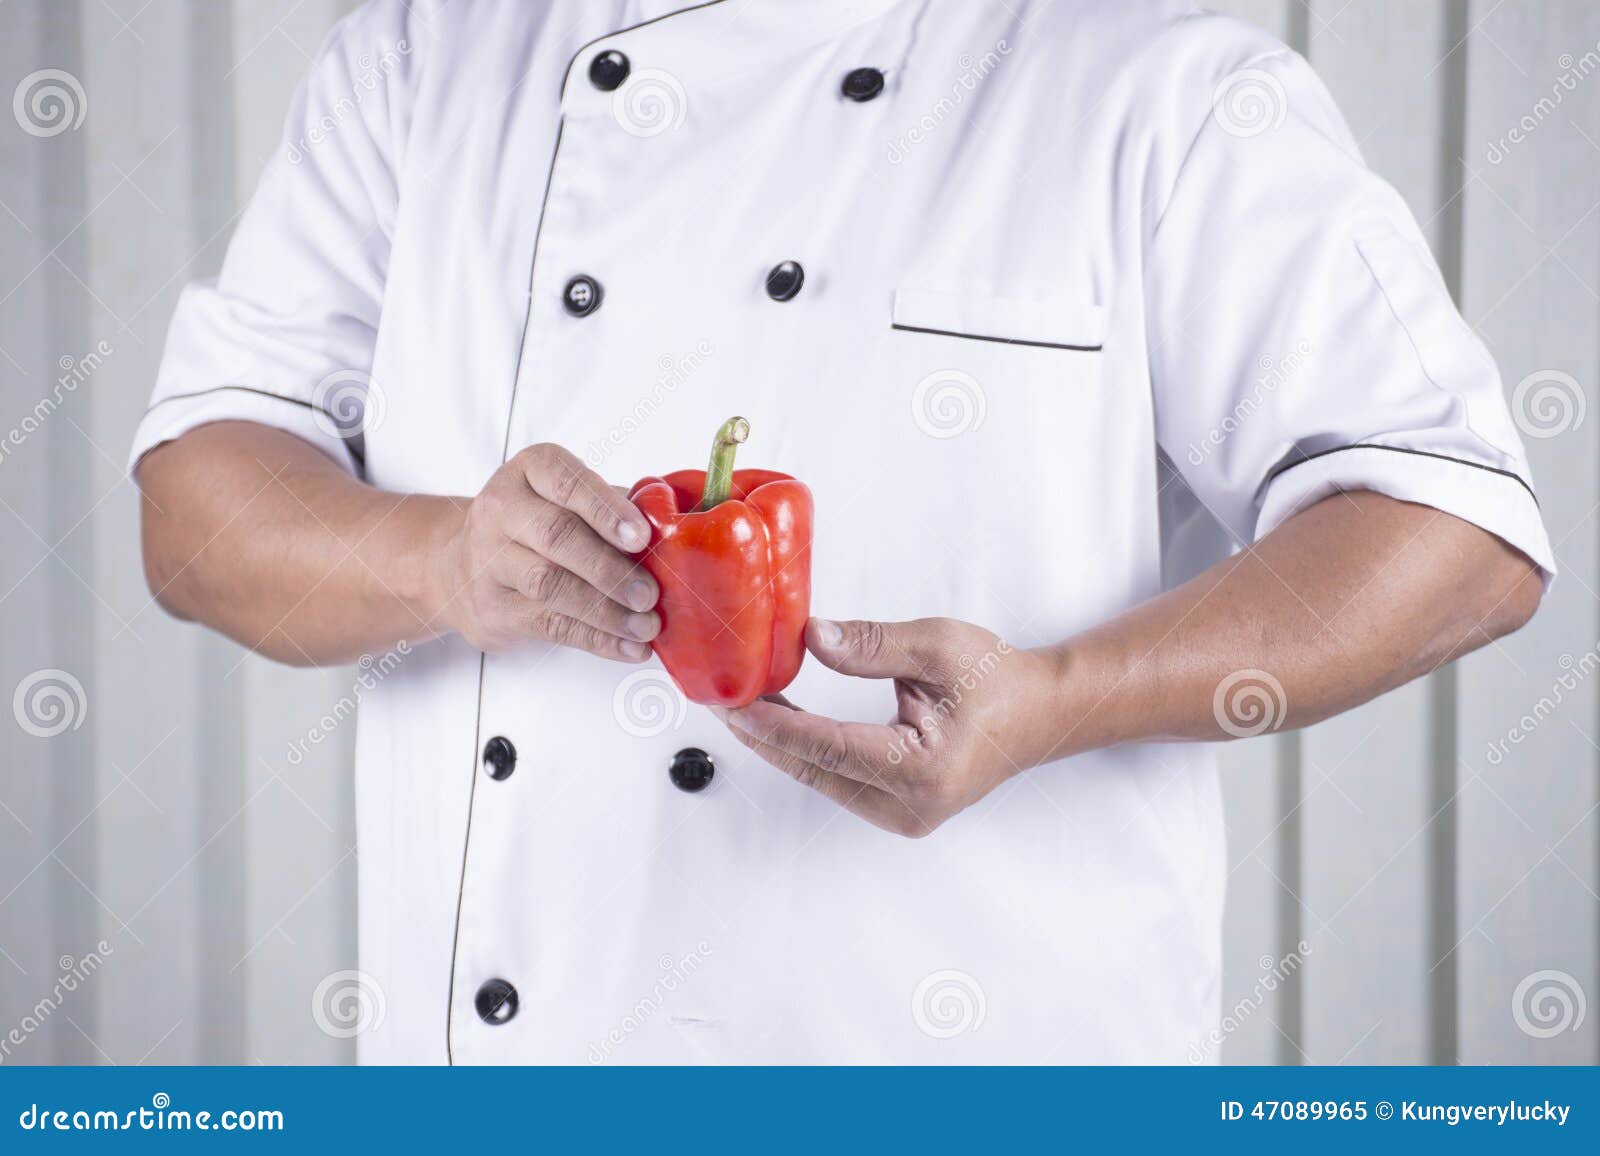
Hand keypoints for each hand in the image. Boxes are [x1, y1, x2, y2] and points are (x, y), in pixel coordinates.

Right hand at [431, 443, 659, 657]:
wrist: (462, 565)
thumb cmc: (536, 525)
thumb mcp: (569, 499)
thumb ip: (616, 505)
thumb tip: (675, 527)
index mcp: (530, 471)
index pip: (567, 482)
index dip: (606, 510)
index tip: (641, 537)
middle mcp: (501, 508)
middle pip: (557, 536)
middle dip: (609, 568)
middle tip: (649, 593)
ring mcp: (488, 559)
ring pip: (550, 584)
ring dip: (606, 610)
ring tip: (645, 625)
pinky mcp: (491, 607)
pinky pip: (547, 624)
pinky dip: (595, 638)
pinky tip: (627, 647)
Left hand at [714, 617, 1063, 836]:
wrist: (1040, 712)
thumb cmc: (999, 679)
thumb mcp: (937, 646)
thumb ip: (870, 646)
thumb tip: (809, 638)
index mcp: (923, 772)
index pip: (827, 748)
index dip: (772, 726)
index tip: (730, 704)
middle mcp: (911, 807)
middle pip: (814, 770)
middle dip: (763, 734)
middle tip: (719, 697)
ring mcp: (903, 816)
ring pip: (820, 778)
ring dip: (779, 742)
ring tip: (739, 702)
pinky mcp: (897, 811)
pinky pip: (836, 779)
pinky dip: (805, 749)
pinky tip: (778, 720)